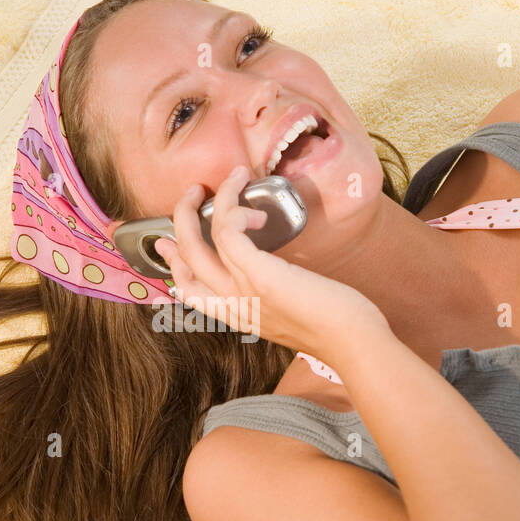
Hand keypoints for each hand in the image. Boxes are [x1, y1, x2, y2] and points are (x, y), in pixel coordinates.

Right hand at [152, 165, 389, 359]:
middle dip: (181, 219)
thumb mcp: (294, 312)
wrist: (352, 342)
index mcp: (237, 315)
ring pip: (200, 240)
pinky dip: (233, 208)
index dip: (173, 260)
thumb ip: (277, 295)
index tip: (167, 239)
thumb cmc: (336, 326)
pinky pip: (227, 233)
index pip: (188, 289)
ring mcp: (242, 291)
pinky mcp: (259, 274)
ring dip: (213, 201)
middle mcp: (232, 305)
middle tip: (194, 193)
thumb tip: (282, 275)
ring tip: (231, 179)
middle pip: (185, 259)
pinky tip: (252, 203)